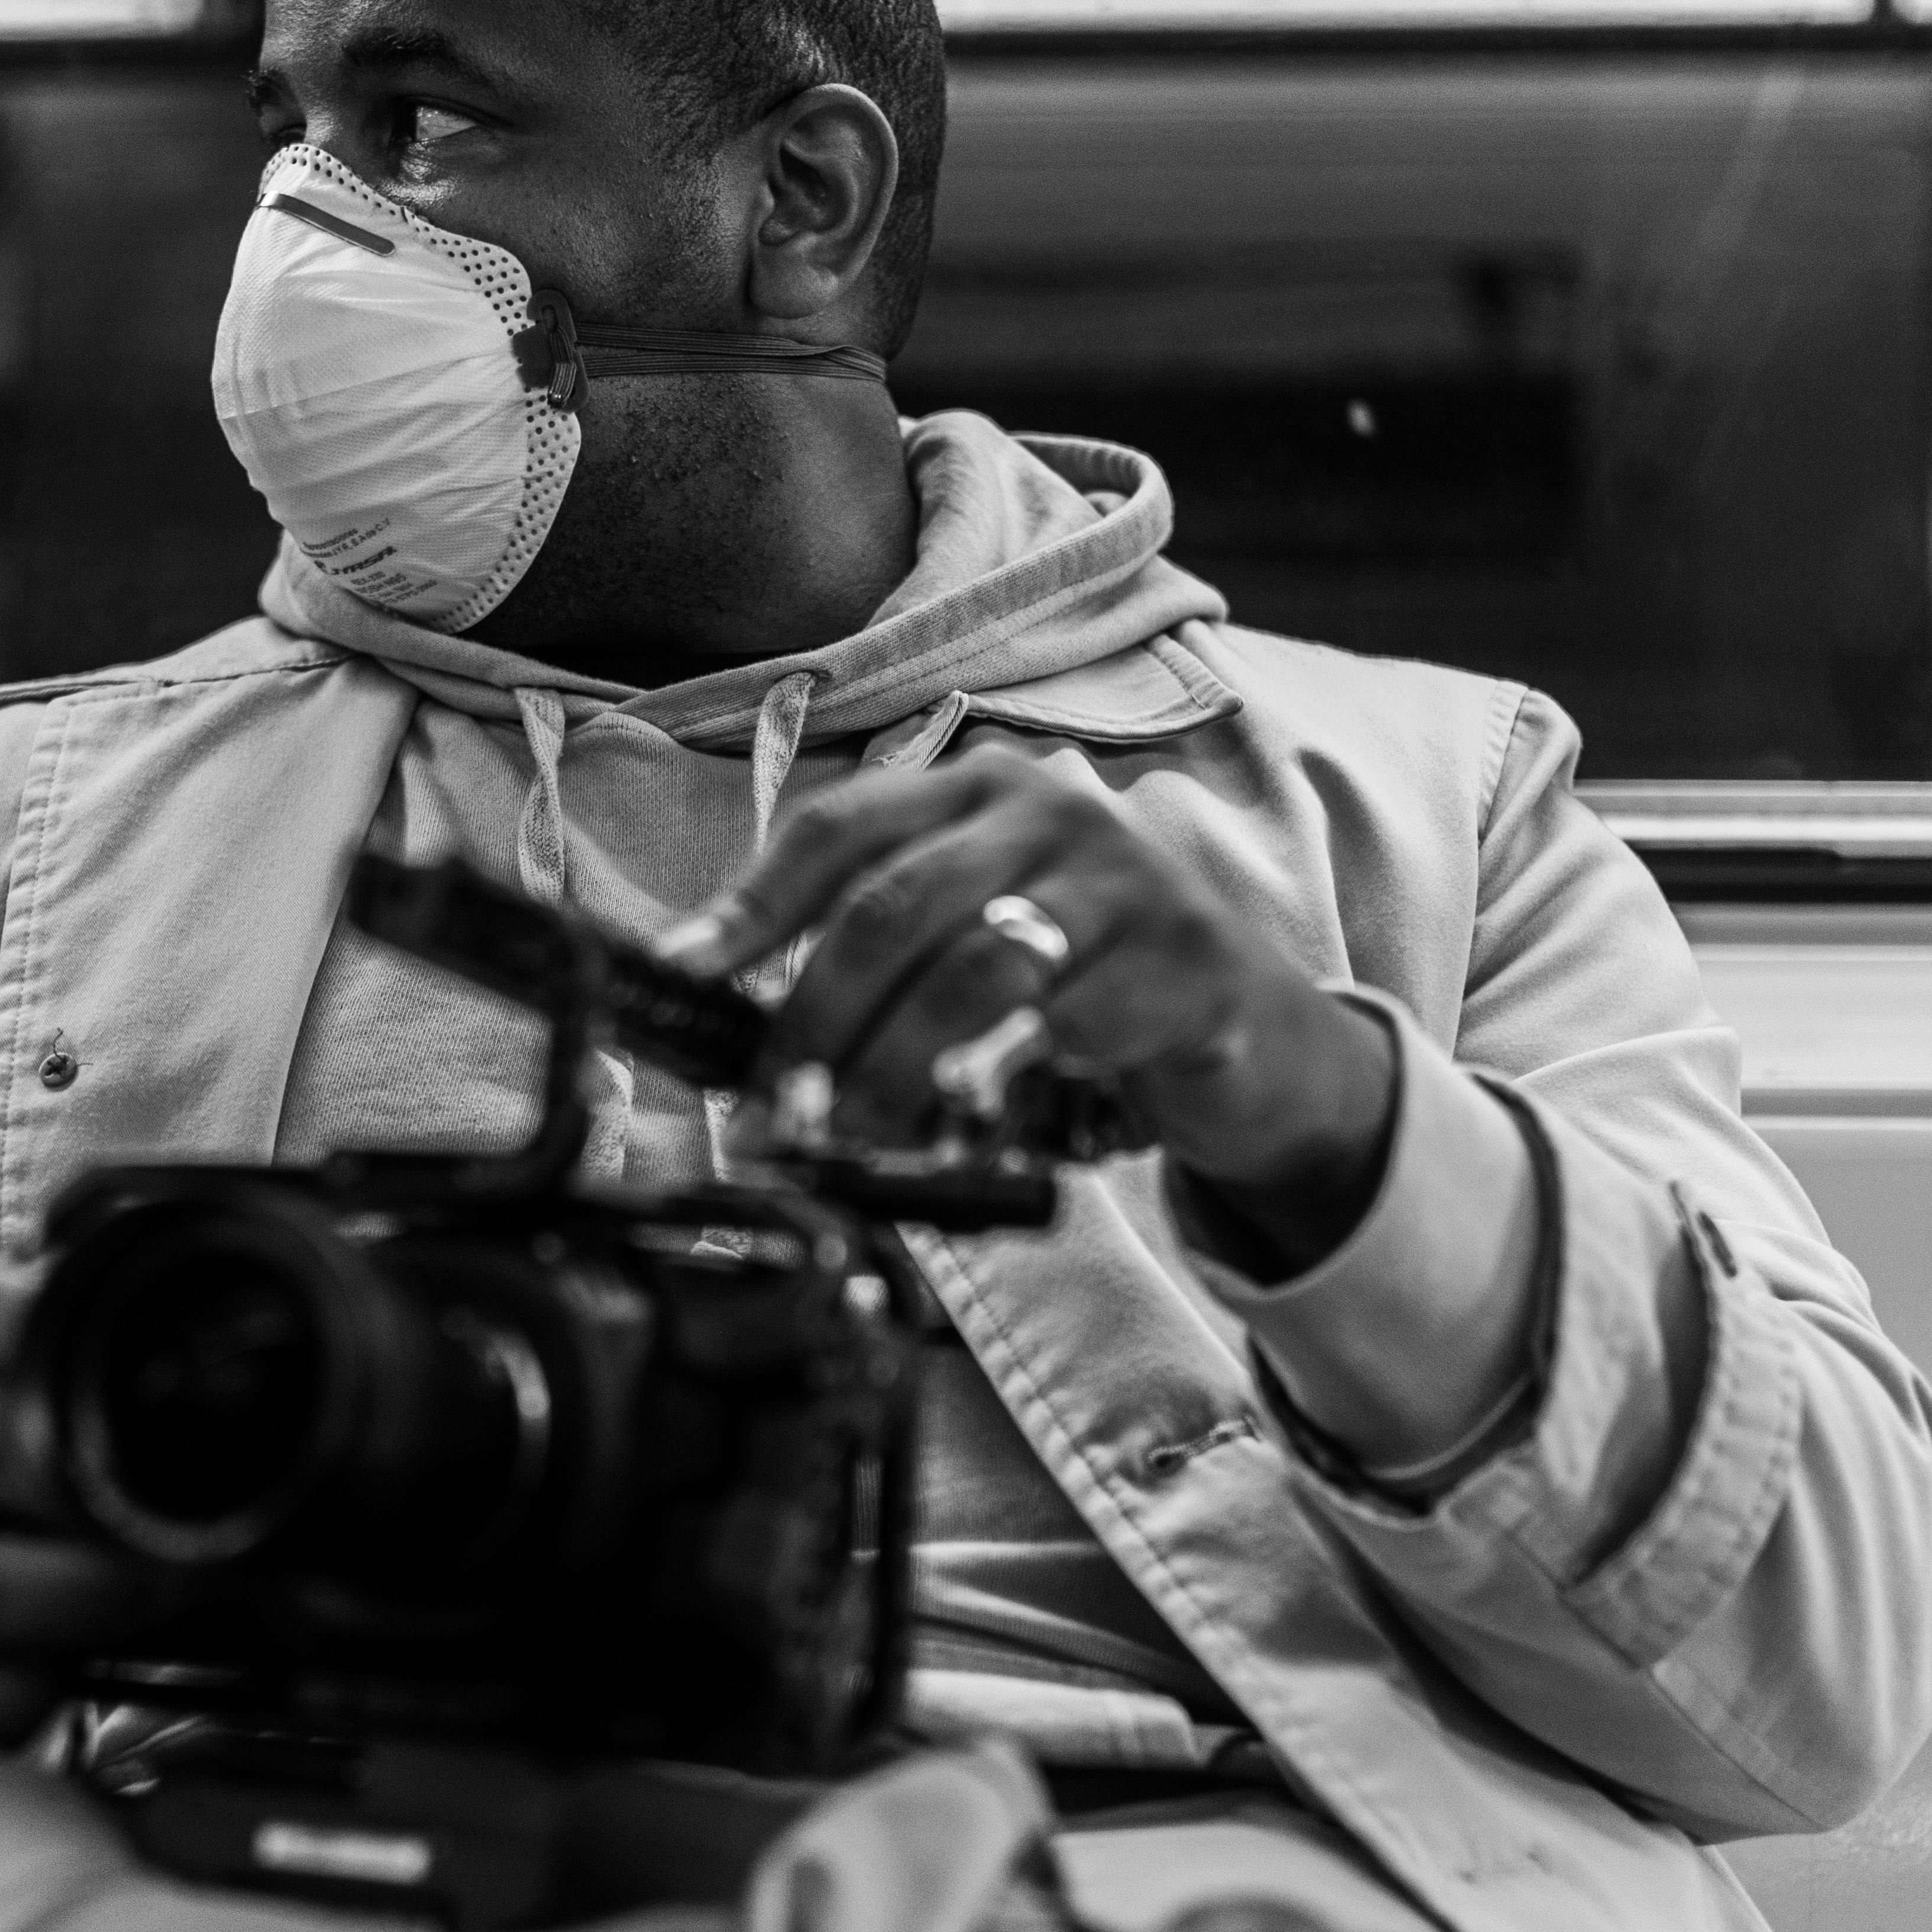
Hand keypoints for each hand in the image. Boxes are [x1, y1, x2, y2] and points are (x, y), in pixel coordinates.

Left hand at [661, 746, 1399, 1270]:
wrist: (1249, 1029)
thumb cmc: (1079, 988)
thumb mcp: (971, 946)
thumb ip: (874, 958)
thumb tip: (722, 1010)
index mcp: (975, 791)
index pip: (838, 830)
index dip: (750, 905)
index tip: (682, 975)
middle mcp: (1047, 811)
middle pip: (893, 904)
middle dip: (817, 1018)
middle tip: (777, 1112)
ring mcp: (1124, 881)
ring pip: (974, 968)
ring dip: (897, 1067)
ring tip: (854, 1140)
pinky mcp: (1187, 962)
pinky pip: (1072, 1028)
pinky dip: (1007, 1089)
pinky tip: (973, 1134)